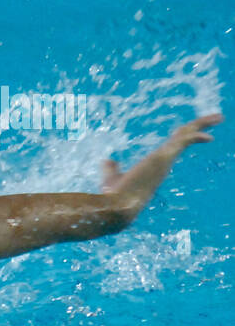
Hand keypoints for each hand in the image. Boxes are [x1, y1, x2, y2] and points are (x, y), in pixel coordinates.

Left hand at [100, 112, 220, 214]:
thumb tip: (108, 161)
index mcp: (154, 165)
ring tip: (218, 117)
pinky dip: (196, 136)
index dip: (183, 136)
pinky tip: (209, 137)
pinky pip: (183, 142)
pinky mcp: (162, 159)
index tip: (191, 129)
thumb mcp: (112, 179)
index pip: (173, 146)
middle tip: (216, 118)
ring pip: (186, 137)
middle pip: (184, 139)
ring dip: (201, 125)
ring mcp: (164, 161)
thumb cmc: (114, 196)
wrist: (117, 208)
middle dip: (199, 127)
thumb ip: (112, 169)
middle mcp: (162, 163)